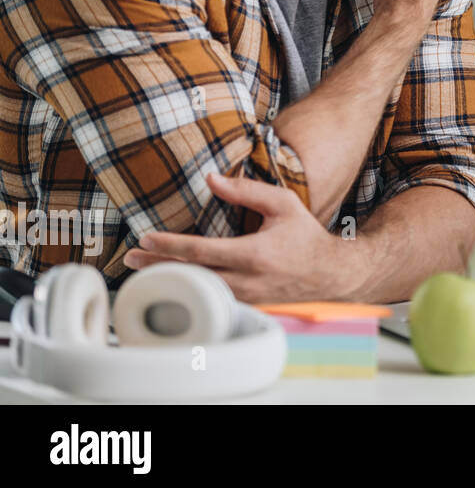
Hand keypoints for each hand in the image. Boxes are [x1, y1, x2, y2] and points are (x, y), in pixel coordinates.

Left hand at [123, 172, 358, 301]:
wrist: (329, 273)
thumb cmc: (305, 235)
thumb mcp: (283, 204)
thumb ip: (247, 191)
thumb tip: (211, 179)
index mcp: (255, 253)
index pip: (202, 251)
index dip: (170, 245)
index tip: (145, 238)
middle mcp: (247, 280)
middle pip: (191, 276)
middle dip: (157, 266)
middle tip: (131, 257)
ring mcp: (246, 299)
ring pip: (197, 293)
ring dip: (169, 281)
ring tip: (143, 270)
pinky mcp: (245, 308)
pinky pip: (210, 301)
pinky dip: (188, 292)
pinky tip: (172, 283)